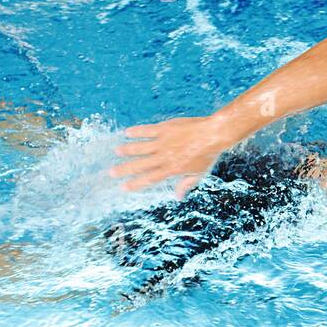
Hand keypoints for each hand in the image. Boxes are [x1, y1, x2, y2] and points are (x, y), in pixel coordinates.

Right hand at [110, 115, 234, 195]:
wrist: (214, 134)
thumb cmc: (208, 155)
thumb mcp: (199, 173)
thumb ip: (185, 184)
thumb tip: (177, 197)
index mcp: (172, 169)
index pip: (150, 179)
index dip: (135, 184)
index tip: (124, 187)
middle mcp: (165, 157)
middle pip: (140, 165)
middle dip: (125, 169)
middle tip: (111, 173)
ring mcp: (164, 142)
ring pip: (141, 147)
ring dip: (127, 149)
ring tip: (117, 151)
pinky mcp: (166, 128)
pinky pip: (147, 130)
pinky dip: (137, 132)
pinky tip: (126, 132)